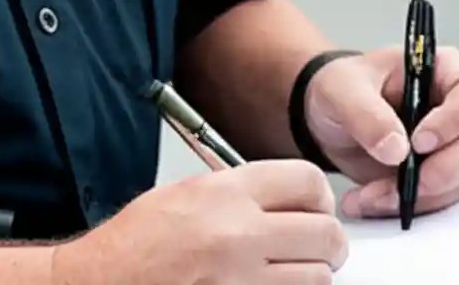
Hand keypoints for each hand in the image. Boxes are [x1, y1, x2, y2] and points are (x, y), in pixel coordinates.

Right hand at [52, 161, 346, 284]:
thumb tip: (293, 199)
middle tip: (319, 247)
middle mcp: (236, 234)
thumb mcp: (184, 194)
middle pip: (325, 232)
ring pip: (317, 277)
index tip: (317, 209)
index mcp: (224, 194)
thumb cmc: (131, 247)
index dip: (320, 197)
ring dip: (311, 276)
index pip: (309, 182)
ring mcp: (238, 280)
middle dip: (327, 242)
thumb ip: (243, 192)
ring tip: (290, 273)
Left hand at [303, 46, 458, 218]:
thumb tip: (397, 150)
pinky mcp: (441, 176)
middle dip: (445, 170)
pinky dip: (407, 207)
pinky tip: (369, 201)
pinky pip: (440, 199)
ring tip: (369, 196)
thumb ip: (367, 115)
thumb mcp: (343, 90)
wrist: (328, 119)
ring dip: (420, 196)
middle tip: (404, 184)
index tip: (419, 142)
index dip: (457, 120)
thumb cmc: (344, 88)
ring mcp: (454, 145)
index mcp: (446, 70)